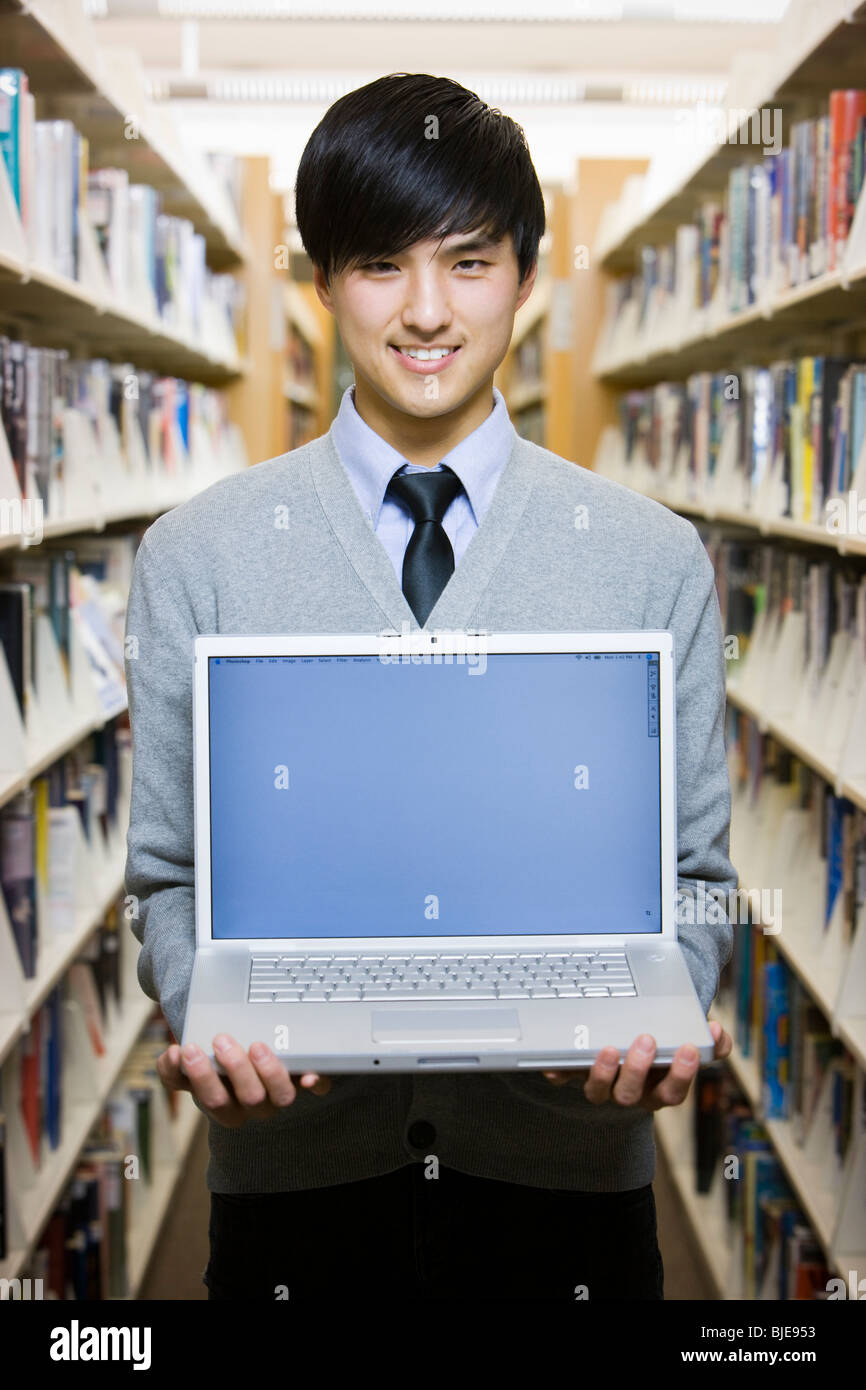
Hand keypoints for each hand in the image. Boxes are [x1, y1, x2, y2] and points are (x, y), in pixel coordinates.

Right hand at [156, 1034, 331, 1127]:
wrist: (247, 1060)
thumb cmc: (217, 1066)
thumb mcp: (192, 1069)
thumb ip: (173, 1067)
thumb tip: (171, 1055)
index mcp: (227, 1106)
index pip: (215, 1101)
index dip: (201, 1077)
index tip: (188, 1048)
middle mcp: (257, 1106)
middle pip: (249, 1098)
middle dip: (234, 1069)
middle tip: (221, 1039)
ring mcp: (282, 1095)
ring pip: (282, 1097)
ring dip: (269, 1072)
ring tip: (257, 1045)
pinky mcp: (306, 1081)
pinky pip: (318, 1088)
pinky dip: (315, 1082)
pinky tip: (308, 1075)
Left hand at [541, 1019, 732, 1111]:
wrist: (631, 1043)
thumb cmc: (663, 1045)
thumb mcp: (688, 1042)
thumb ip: (710, 1042)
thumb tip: (717, 1033)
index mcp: (659, 1088)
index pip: (673, 1091)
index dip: (682, 1074)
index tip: (689, 1048)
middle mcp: (630, 1093)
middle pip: (632, 1096)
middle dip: (639, 1069)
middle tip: (646, 1039)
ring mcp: (602, 1087)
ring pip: (599, 1093)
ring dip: (603, 1072)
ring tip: (609, 1048)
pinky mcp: (576, 1076)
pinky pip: (563, 1079)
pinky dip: (557, 1073)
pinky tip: (555, 1065)